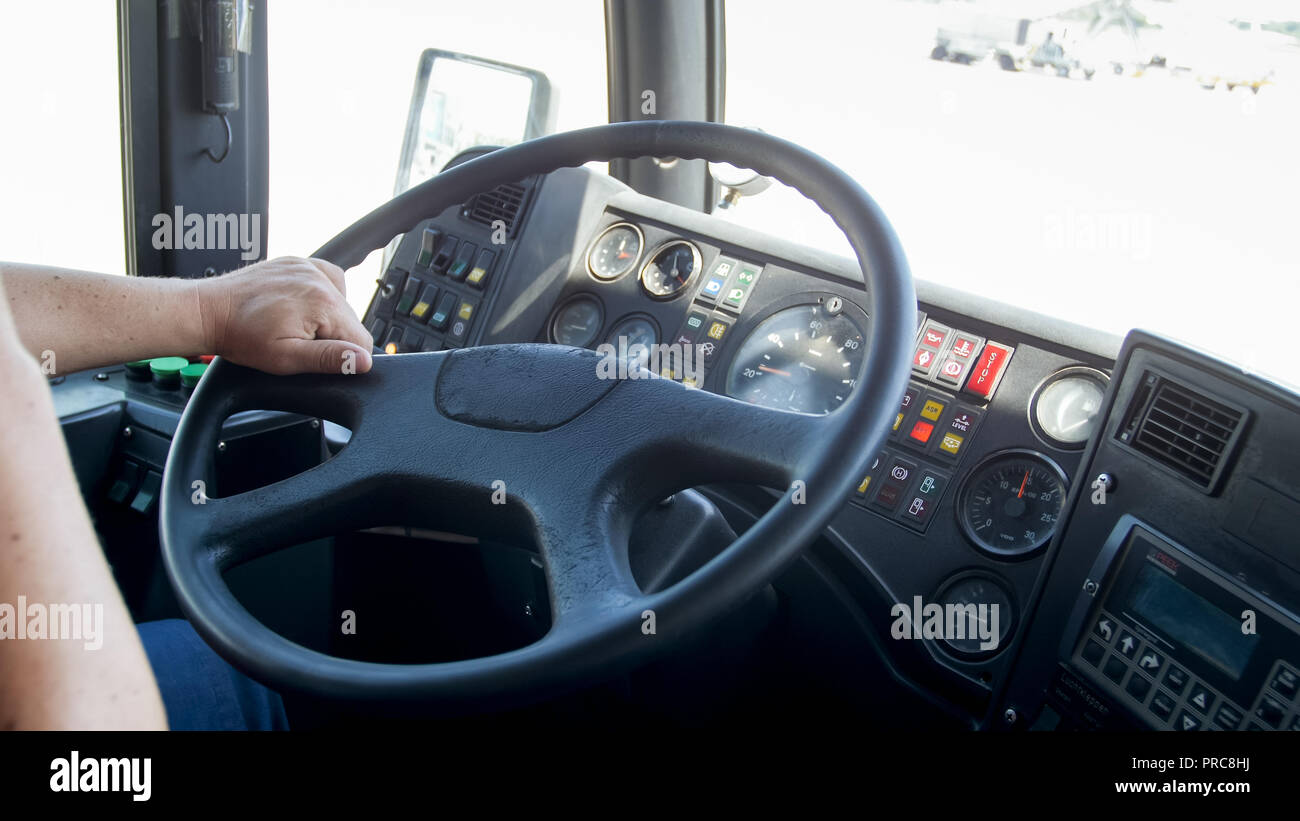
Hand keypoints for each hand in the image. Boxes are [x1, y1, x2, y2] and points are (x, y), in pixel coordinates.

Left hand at [198, 257, 372, 374]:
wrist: (210, 310)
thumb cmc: (241, 335)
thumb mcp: (286, 358)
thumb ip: (328, 358)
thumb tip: (363, 360)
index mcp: (323, 303)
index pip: (361, 339)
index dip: (344, 356)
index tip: (317, 356)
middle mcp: (320, 279)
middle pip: (351, 321)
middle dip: (332, 336)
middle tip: (297, 340)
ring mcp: (309, 267)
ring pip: (341, 302)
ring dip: (326, 317)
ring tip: (294, 324)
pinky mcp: (298, 263)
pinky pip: (327, 281)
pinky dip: (321, 296)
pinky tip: (301, 307)